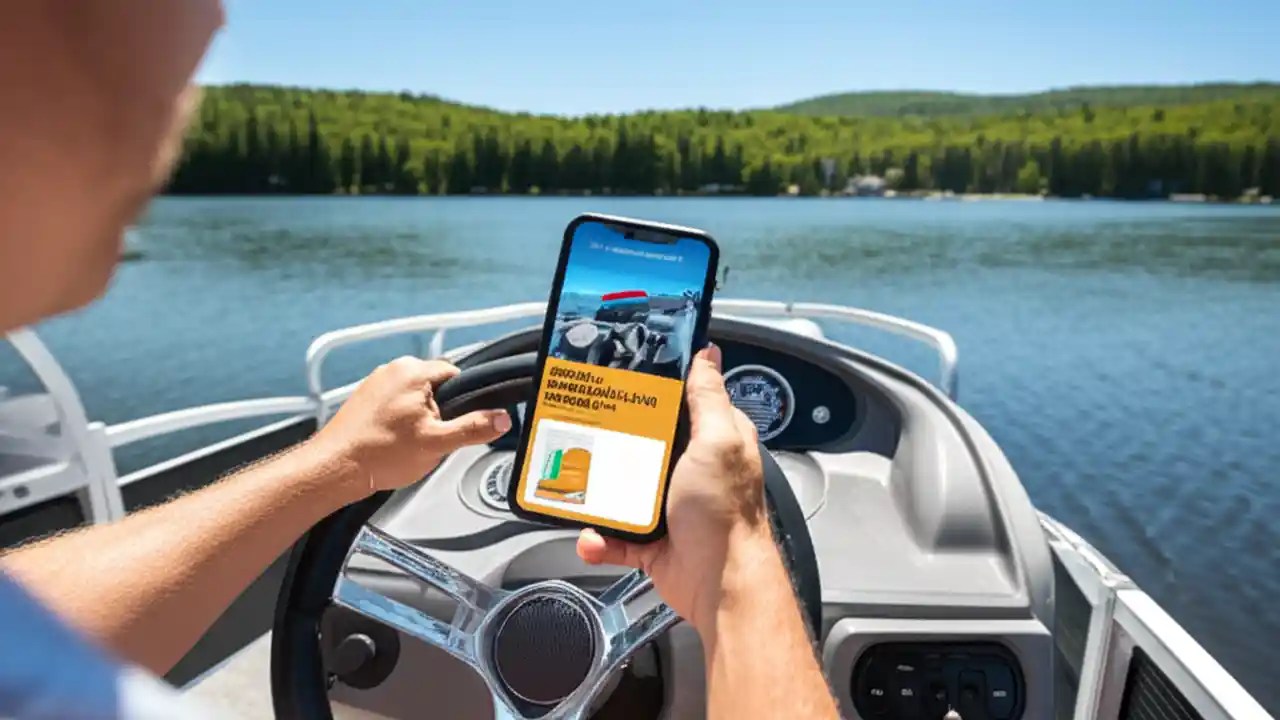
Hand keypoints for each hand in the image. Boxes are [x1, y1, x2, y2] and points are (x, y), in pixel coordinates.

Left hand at [310, 356, 510, 502]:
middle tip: (430, 438)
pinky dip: (398, 421)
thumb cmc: (379, 454)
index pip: (456, 375)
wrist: (335, 468)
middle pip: (435, 387)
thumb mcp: (438, 443)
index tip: (456, 423)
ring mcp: (375, 383)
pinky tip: (393, 443)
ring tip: (408, 444)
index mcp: (413, 371)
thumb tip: (503, 418)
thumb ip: (474, 428)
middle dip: (439, 413)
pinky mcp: (364, 398)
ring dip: (418, 418)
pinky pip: (395, 404)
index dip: (463, 402)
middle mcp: (393, 370)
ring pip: (415, 397)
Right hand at [576, 345, 776, 632]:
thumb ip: (708, 397)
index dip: (656, 389)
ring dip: (599, 494)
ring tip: (580, 489)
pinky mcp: (653, 540)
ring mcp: (671, 506)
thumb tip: (707, 354)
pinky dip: (600, 538)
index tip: (622, 379)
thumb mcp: (717, 441)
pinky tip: (592, 536)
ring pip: (622, 490)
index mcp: (713, 440)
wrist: (719, 585)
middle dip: (615, 443)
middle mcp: (693, 470)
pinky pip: (616, 534)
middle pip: (644, 443)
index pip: (684, 401)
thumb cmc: (724, 515)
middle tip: (588, 432)